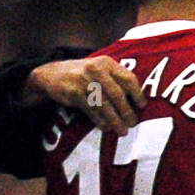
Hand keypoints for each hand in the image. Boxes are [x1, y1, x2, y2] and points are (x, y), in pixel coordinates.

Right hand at [22, 56, 145, 134]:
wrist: (52, 74)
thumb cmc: (83, 76)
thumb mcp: (99, 70)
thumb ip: (115, 80)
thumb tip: (136, 101)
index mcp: (106, 63)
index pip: (128, 78)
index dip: (137, 93)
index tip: (142, 106)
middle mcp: (96, 69)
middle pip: (117, 94)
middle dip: (127, 111)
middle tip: (133, 123)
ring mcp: (84, 81)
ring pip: (105, 105)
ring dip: (115, 120)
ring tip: (122, 131)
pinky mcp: (74, 92)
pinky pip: (91, 110)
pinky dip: (100, 121)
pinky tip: (106, 127)